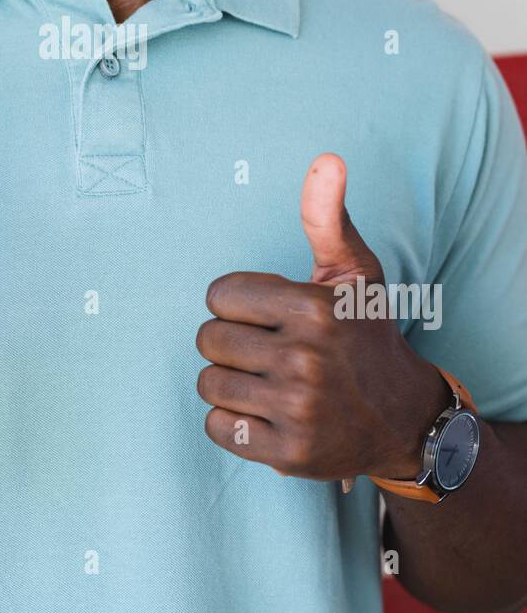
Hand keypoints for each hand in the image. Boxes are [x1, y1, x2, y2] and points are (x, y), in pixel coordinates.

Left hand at [196, 153, 449, 484]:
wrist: (404, 418)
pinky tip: (265, 412)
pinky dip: (232, 421)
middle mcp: (305, 360)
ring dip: (229, 382)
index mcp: (312, 309)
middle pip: (207, 340)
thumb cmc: (364, 335)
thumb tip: (327, 159)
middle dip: (229, 341)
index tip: (266, 314)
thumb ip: (327, 217)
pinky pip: (217, 427)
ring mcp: (297, 410)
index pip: (218, 295)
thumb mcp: (352, 272)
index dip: (237, 303)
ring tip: (266, 380)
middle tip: (265, 349)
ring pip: (208, 384)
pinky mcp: (289, 453)